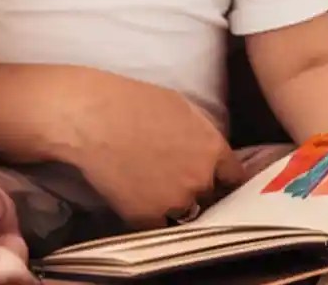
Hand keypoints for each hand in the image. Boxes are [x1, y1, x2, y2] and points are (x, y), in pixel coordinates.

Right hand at [55, 70, 244, 229]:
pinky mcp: (146, 217)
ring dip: (172, 205)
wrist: (93, 118)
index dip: (222, 178)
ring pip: (184, 213)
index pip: (234, 177)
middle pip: (208, 195)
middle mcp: (200, 179)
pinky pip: (156, 226)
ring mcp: (175, 201)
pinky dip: (148, 217)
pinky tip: (134, 199)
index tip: (214, 178)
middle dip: (195, 188)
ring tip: (150, 187)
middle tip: (172, 177)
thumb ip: (202, 134)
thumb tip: (206, 149)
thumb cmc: (133, 101)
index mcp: (213, 150)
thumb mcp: (181, 107)